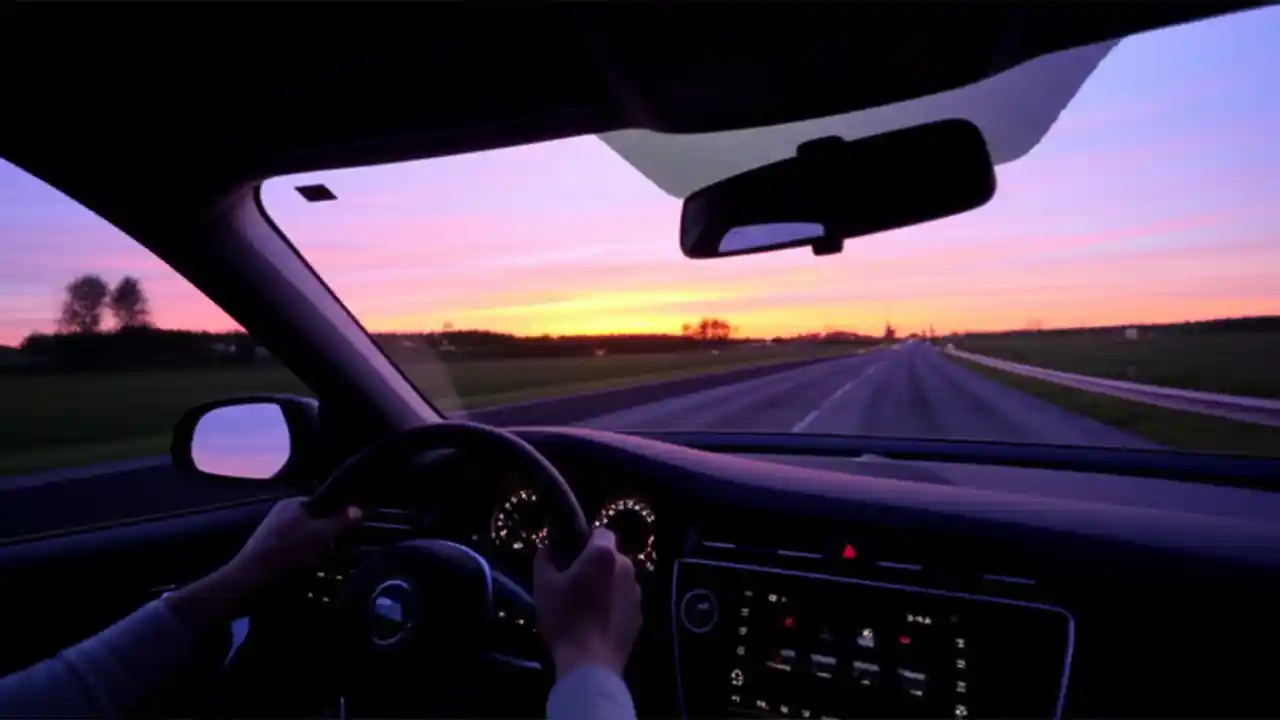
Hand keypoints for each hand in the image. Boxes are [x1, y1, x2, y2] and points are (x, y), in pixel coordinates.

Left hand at [163, 498, 360, 629]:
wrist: (250, 581)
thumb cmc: (286, 552)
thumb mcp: (320, 536)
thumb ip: (341, 521)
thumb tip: (359, 509)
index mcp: (291, 504)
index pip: (323, 502)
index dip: (339, 513)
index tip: (353, 527)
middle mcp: (281, 514)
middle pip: (315, 520)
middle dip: (329, 534)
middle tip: (343, 547)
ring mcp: (273, 534)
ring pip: (305, 538)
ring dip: (318, 550)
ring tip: (329, 563)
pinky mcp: (269, 552)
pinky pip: (294, 551)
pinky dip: (304, 559)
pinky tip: (311, 571)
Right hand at [534, 528, 641, 678]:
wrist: (590, 661)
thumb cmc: (564, 618)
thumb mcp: (543, 586)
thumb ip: (544, 559)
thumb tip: (547, 548)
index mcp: (603, 555)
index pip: (601, 533)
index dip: (586, 541)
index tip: (571, 556)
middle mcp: (626, 567)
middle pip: (611, 556)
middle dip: (595, 563)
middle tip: (574, 582)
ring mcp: (636, 592)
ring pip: (618, 578)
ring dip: (605, 583)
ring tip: (585, 604)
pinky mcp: (639, 614)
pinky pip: (624, 599)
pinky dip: (613, 603)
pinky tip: (597, 620)